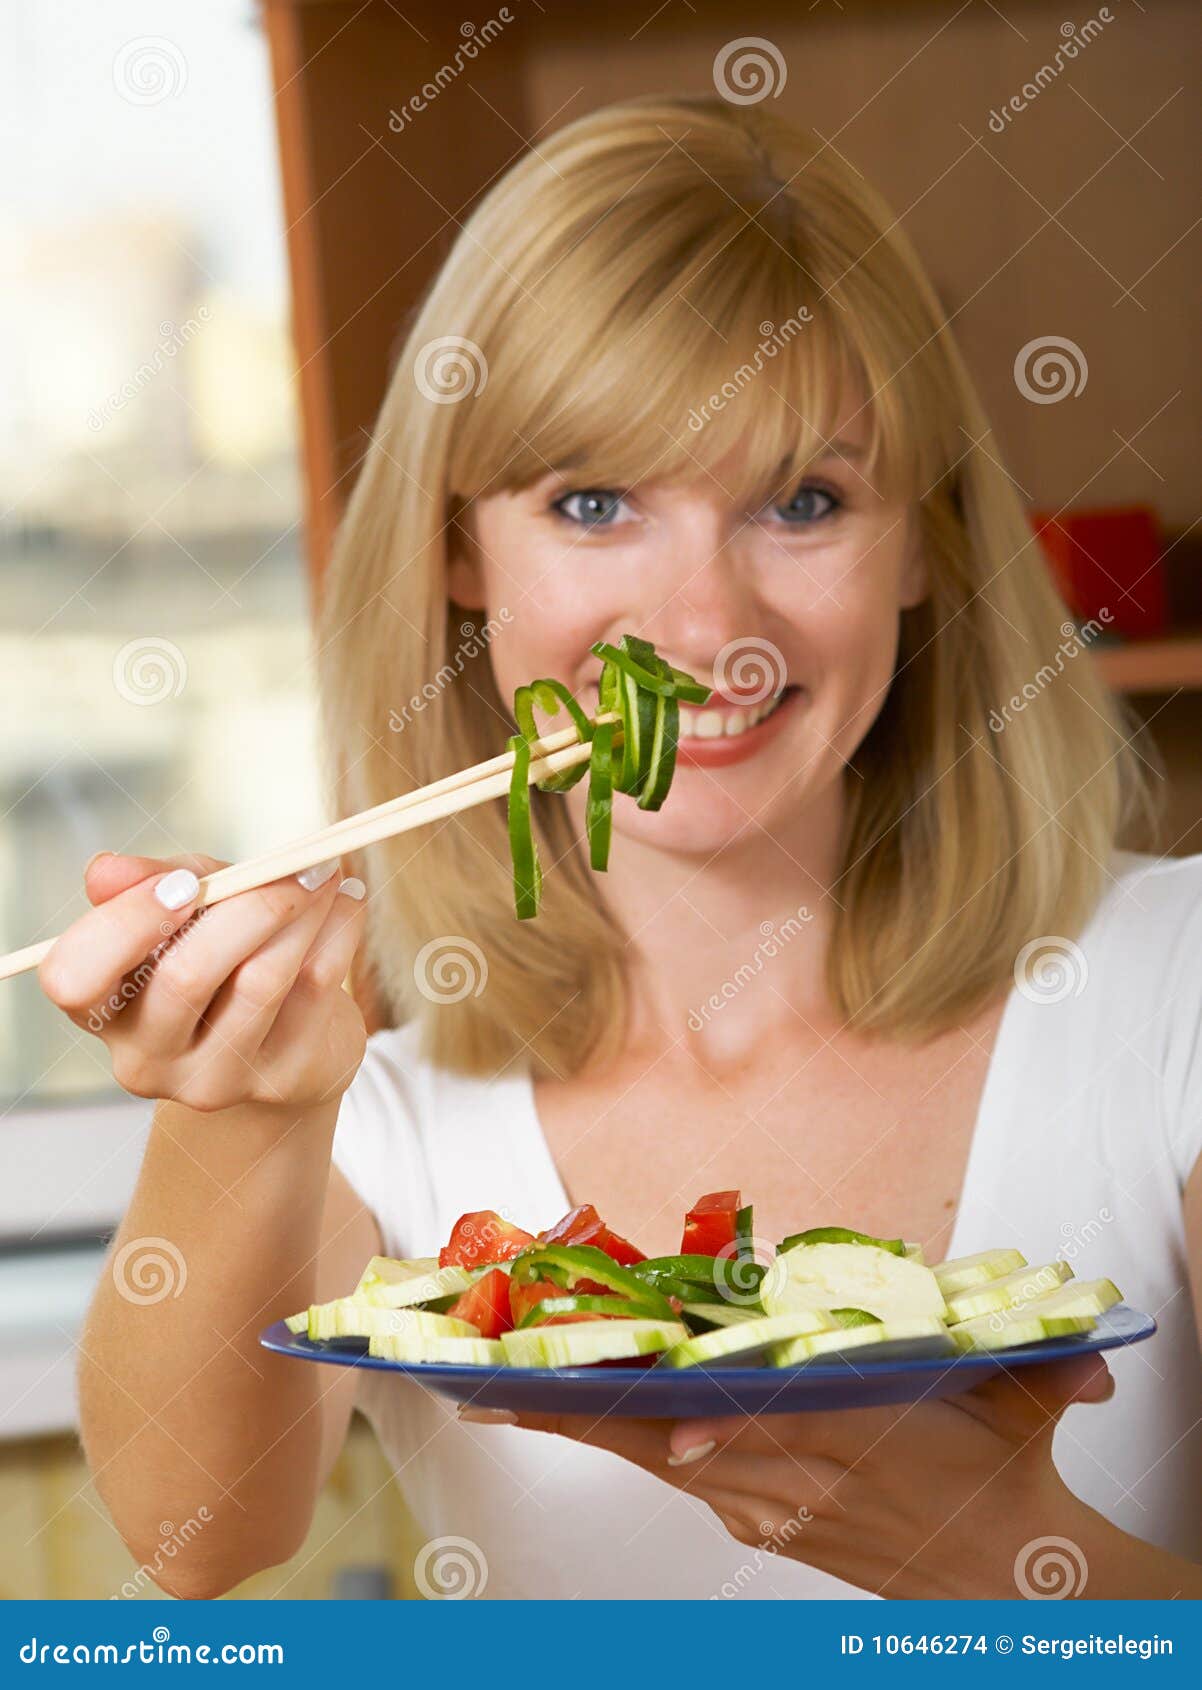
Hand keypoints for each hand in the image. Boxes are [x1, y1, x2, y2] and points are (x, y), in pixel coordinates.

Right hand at [39, 851, 367, 1113]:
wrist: (288, 1044)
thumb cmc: (221, 959)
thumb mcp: (183, 911)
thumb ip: (151, 882)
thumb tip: (104, 871)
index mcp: (103, 1009)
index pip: (74, 979)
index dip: (125, 924)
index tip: (183, 884)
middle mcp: (146, 1057)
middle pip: (184, 978)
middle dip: (247, 906)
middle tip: (291, 863)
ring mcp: (214, 1080)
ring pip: (262, 981)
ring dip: (302, 912)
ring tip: (324, 874)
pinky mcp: (279, 1081)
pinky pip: (315, 989)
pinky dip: (337, 931)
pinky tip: (346, 902)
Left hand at [491, 1351, 1113, 1597]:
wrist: (995, 1581)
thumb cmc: (1001, 1465)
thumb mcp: (1024, 1405)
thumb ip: (1046, 1382)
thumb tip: (1096, 1383)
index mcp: (860, 1441)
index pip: (770, 1428)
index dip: (707, 1421)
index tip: (641, 1409)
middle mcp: (798, 1482)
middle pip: (675, 1441)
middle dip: (582, 1412)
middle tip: (489, 1381)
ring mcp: (767, 1507)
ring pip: (658, 1460)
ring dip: (578, 1423)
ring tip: (493, 1389)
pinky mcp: (754, 1522)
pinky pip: (673, 1477)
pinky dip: (612, 1439)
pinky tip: (558, 1413)